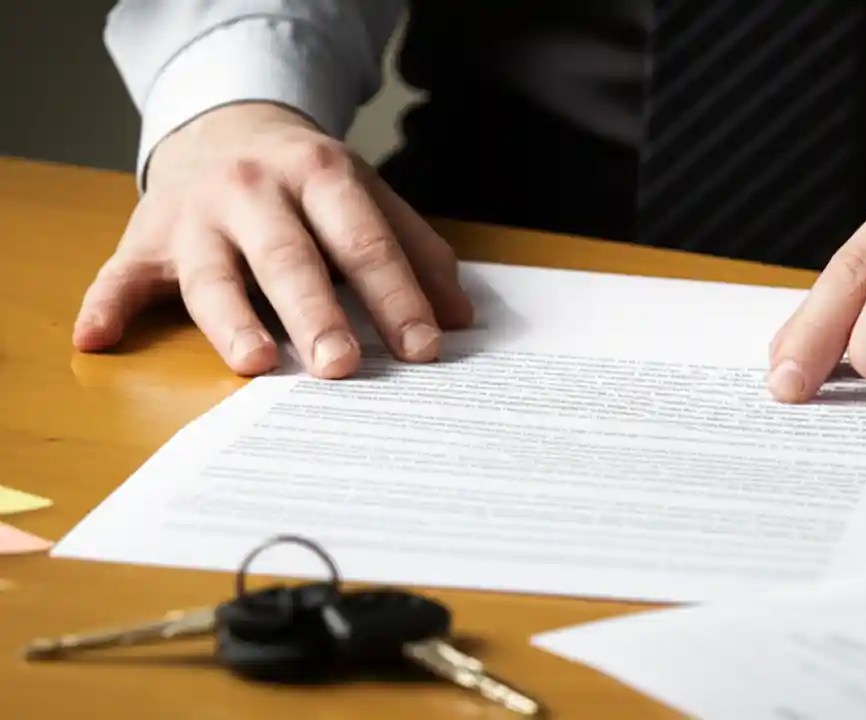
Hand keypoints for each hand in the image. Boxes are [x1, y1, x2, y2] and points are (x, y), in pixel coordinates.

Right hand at [73, 102, 472, 377]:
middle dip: (317, 312)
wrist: (224, 131)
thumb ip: (416, 252)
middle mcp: (255, 190)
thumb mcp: (368, 198)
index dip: (396, 296)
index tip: (423, 349)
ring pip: (213, 274)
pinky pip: (122, 276)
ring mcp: (197, 216)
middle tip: (343, 365)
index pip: (364, 241)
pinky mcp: (146, 241)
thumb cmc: (310, 184)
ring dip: (232, 320)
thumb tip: (460, 318)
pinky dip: (106, 306)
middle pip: (289, 258)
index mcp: (321, 174)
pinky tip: (96, 338)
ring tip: (255, 363)